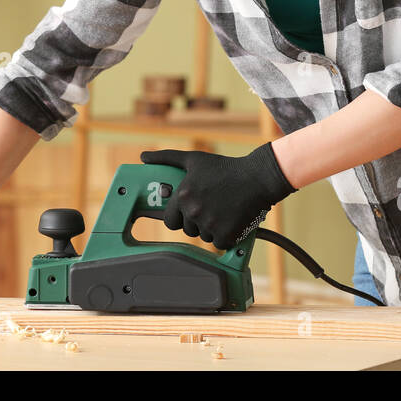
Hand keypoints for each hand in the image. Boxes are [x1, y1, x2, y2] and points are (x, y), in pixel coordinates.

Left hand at [140, 144, 295, 250]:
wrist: (256, 178)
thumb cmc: (225, 168)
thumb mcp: (194, 160)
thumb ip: (167, 158)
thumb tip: (143, 156)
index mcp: (183, 196)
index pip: (170, 221)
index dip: (179, 217)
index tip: (189, 211)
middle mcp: (194, 212)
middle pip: (188, 230)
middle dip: (197, 222)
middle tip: (211, 206)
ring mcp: (210, 225)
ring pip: (204, 237)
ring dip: (212, 228)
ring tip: (223, 210)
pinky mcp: (226, 235)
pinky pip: (219, 244)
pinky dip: (226, 236)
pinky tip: (232, 219)